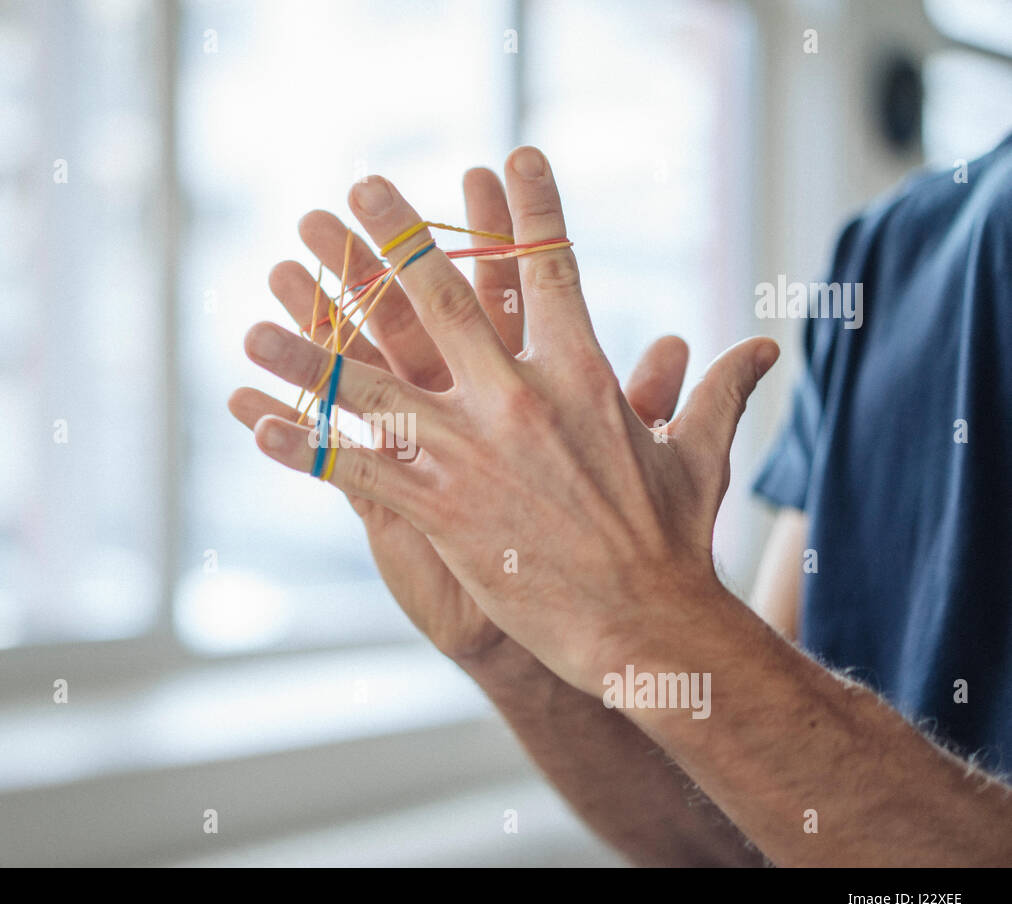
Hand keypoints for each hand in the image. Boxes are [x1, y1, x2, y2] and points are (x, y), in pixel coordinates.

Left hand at [234, 147, 776, 692]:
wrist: (651, 625)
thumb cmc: (676, 540)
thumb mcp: (701, 453)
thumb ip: (720, 390)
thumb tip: (765, 348)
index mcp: (581, 373)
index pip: (550, 270)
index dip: (527, 210)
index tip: (508, 161)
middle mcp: (517, 397)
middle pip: (441, 298)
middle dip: (395, 239)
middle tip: (357, 190)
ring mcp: (472, 452)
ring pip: (371, 387)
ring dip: (308, 353)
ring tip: (253, 322)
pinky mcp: (440, 510)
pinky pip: (357, 470)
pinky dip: (306, 448)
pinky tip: (256, 429)